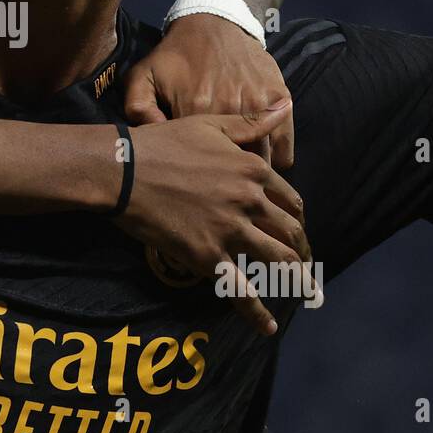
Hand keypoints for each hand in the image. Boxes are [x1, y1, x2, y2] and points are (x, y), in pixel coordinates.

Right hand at [114, 102, 308, 335]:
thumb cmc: (162, 143)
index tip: (297, 229)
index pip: (291, 200)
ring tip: (308, 292)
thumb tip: (285, 106)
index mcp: (253, 170)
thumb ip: (251, 124)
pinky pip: (239, 290)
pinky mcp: (208, 257)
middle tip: (307, 265)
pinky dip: (257, 312)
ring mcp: (230, 231)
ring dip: (297, 279)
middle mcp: (249, 201)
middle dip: (303, 251)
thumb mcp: (210, 124)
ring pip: (276, 260)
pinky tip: (269, 326)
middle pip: (291, 232)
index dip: (298, 218)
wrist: (123, 170)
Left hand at [123, 12, 294, 168]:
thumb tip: (153, 139)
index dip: (199, 180)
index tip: (197, 184)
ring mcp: (259, 106)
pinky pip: (285, 148)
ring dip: (255, 176)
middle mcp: (230, 110)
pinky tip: (263, 160)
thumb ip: (137, 109)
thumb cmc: (175, 56)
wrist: (213, 23)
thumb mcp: (142, 77)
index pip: (201, 164)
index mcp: (195, 111)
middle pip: (235, 168)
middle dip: (229, 183)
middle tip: (223, 188)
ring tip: (245, 180)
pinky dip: (277, 160)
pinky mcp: (281, 100)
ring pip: (263, 163)